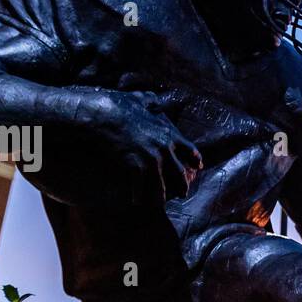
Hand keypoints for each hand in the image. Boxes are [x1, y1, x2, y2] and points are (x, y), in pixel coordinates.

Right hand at [95, 90, 203, 204]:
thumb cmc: (119, 105)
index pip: (190, 150)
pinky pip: (140, 187)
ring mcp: (151, 158)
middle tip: (183, 194)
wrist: (103, 114)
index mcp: (169, 133)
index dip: (195, 159)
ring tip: (158, 203)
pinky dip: (138, 195)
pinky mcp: (136, 166)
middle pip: (180, 173)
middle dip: (182, 185)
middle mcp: (164, 148)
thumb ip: (151, 101)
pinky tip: (136, 202)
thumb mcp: (140, 99)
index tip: (198, 167)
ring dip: (160, 196)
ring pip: (161, 185)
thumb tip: (154, 98)